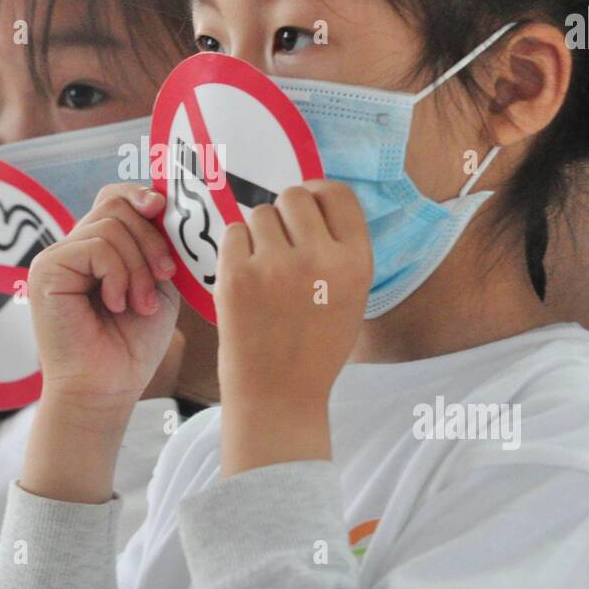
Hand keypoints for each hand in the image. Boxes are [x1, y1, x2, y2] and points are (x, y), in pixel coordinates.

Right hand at [28, 183, 179, 411]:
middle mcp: (73, 246)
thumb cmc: (132, 344)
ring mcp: (56, 256)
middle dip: (151, 239)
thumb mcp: (157, 284)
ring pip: (111, 226)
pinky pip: (96, 247)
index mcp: (98, 247)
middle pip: (117, 206)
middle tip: (163, 275)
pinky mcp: (46, 269)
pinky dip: (118, 276)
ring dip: (138, 267)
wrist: (107, 387)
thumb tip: (163, 200)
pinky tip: (116, 304)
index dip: (141, 196)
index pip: (115, 198)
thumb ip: (158, 244)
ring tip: (139, 303)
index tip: (164, 209)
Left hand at [215, 182, 371, 475]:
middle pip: (295, 196)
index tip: (309, 207)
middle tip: (281, 243)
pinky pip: (233, 232)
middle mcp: (319, 258)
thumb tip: (314, 201)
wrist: (278, 394)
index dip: (319, 194)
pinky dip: (235, 249)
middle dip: (286, 213)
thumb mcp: (352, 296)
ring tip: (264, 269)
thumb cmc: (316, 345)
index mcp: (356, 262)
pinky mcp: (236, 275)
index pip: (338, 194)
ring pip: (260, 213)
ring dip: (259, 233)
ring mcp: (275, 265)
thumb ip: (339, 249)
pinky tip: (244, 277)